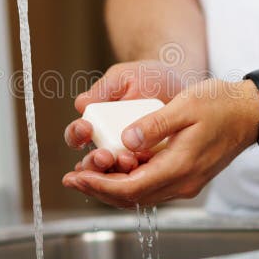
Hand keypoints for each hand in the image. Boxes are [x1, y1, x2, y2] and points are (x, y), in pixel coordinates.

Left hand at [62, 78, 258, 207]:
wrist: (250, 112)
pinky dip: (128, 181)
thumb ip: (154, 125)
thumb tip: (125, 140)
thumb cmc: (220, 105)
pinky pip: (151, 187)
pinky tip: (113, 168)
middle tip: (71, 178)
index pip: (131, 188)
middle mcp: (182, 183)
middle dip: (98, 190)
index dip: (100, 185)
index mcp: (180, 167)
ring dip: (111, 187)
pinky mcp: (187, 177)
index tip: (76, 176)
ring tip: (84, 174)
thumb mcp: (184, 106)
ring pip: (140, 195)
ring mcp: (186, 182)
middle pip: (132, 198)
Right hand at [63, 60, 186, 173]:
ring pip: (113, 177)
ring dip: (115, 175)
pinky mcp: (149, 168)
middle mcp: (107, 145)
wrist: (180, 86)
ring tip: (127, 161)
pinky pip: (140, 180)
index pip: (77, 135)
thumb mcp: (125, 78)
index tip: (86, 127)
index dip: (77, 134)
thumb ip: (104, 88)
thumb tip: (81, 105)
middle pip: (91, 164)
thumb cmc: (149, 79)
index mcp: (95, 123)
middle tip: (104, 156)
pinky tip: (145, 172)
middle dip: (94, 163)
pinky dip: (140, 179)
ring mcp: (128, 158)